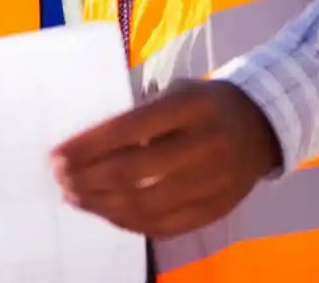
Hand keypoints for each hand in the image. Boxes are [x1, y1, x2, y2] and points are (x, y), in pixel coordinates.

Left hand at [49, 79, 281, 238]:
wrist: (261, 127)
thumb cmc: (201, 105)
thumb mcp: (172, 92)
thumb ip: (135, 115)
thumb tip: (81, 146)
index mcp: (190, 108)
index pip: (129, 129)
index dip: (88, 146)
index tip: (56, 155)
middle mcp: (205, 146)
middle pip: (134, 172)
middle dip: (88, 179)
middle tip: (60, 178)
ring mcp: (214, 183)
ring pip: (147, 204)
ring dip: (101, 204)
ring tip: (73, 196)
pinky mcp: (216, 210)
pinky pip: (165, 225)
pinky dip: (127, 222)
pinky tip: (104, 211)